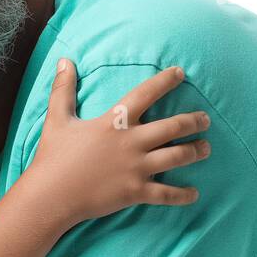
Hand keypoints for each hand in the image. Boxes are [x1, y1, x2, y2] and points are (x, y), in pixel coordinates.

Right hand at [29, 59, 209, 226]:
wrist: (50, 194)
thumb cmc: (52, 156)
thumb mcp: (56, 119)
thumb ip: (63, 89)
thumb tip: (64, 61)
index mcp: (114, 122)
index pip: (145, 94)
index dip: (165, 81)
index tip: (180, 73)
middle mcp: (131, 142)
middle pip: (173, 126)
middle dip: (194, 121)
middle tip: (205, 119)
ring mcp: (136, 168)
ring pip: (177, 156)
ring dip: (196, 151)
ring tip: (205, 148)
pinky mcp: (135, 192)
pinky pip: (167, 194)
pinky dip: (183, 195)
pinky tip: (194, 194)